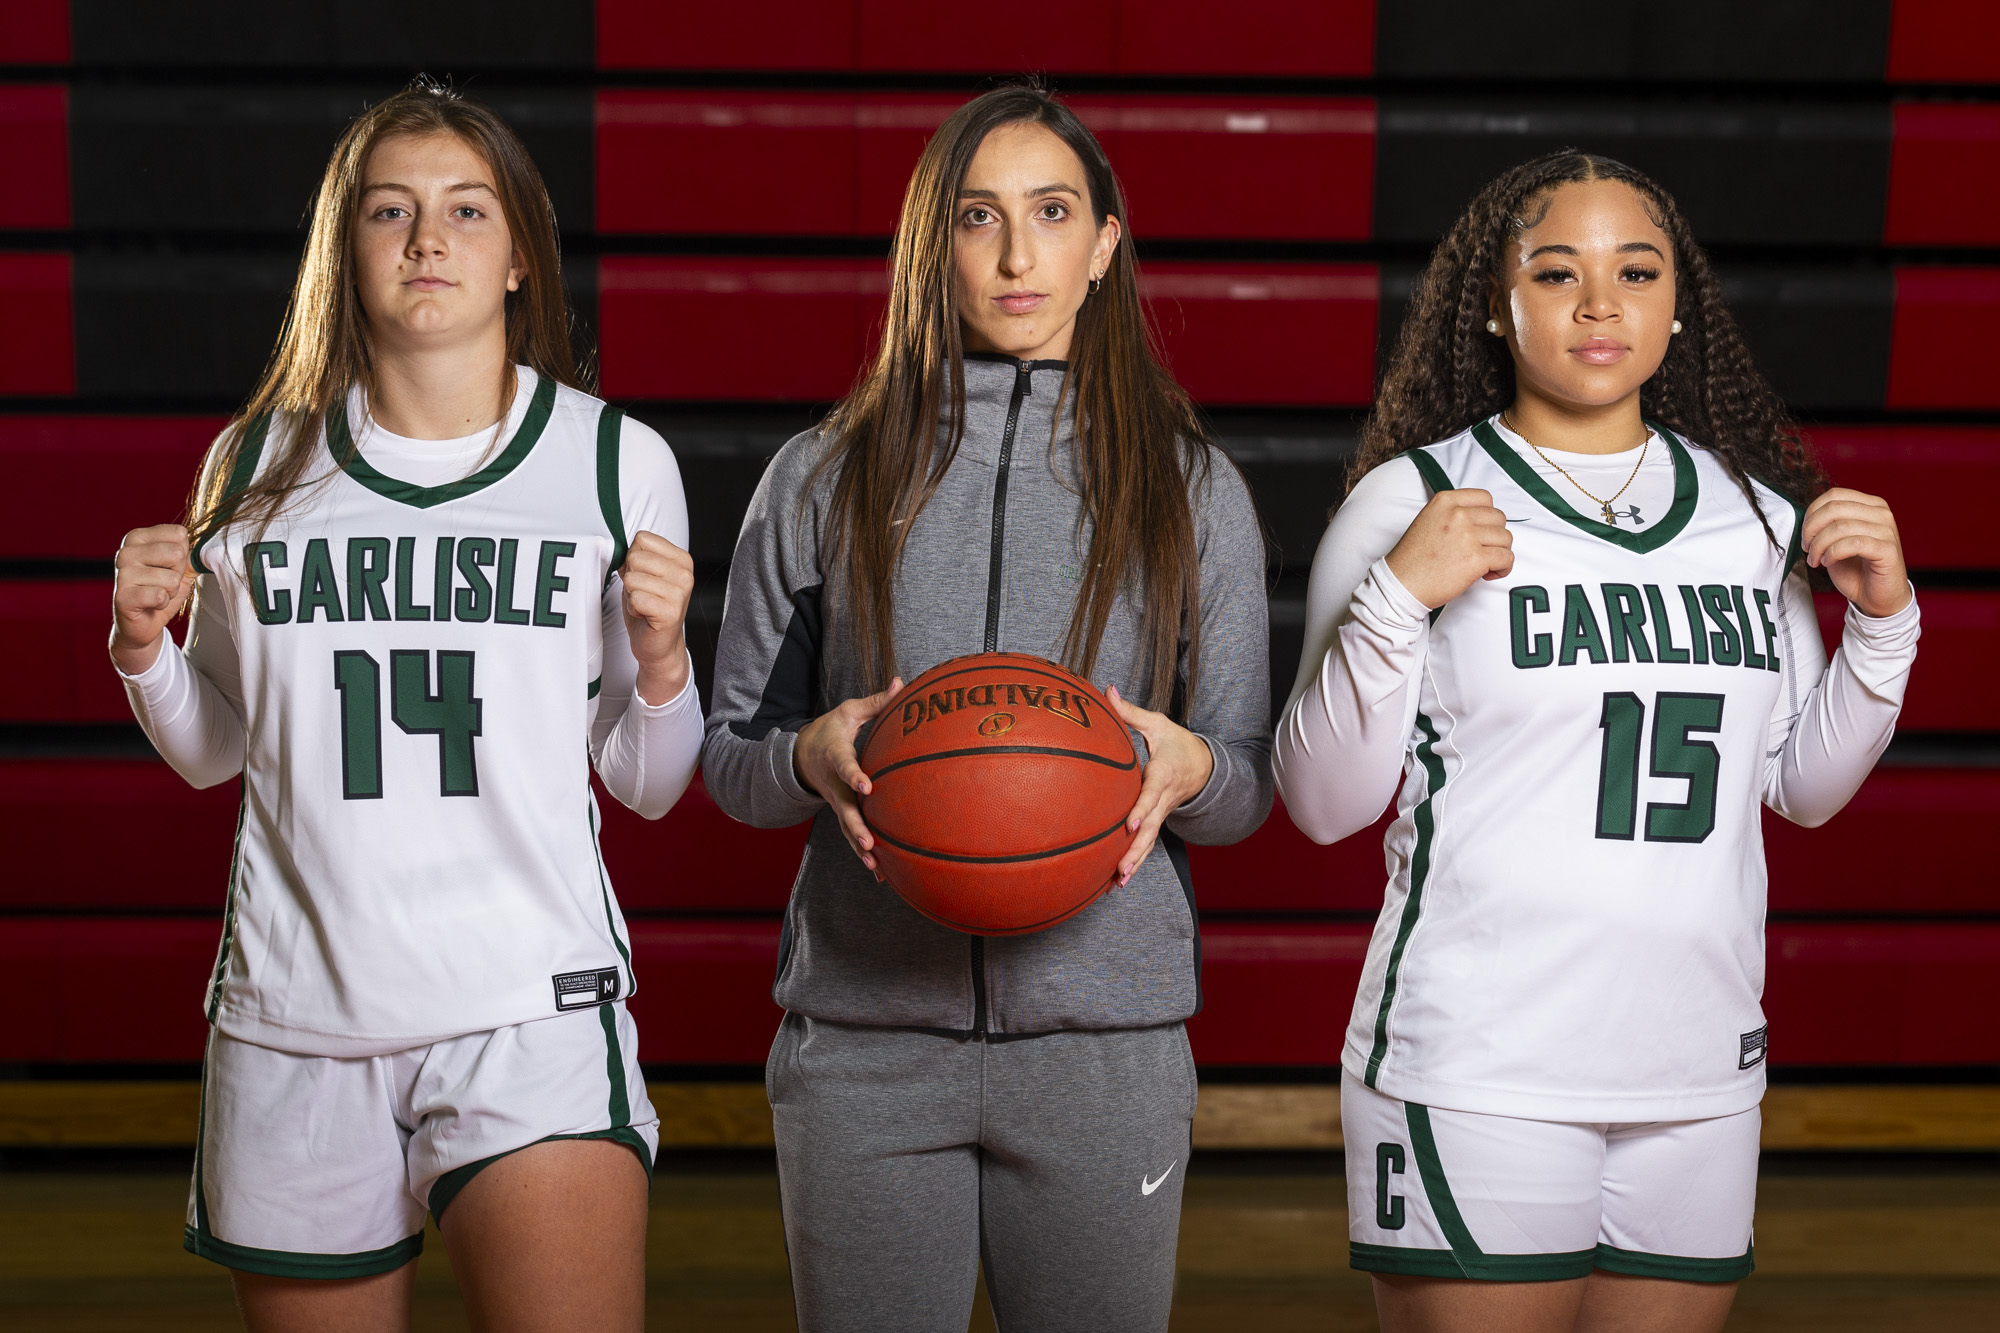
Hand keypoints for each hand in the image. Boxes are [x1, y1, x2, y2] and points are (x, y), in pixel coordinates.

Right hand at [110, 524, 196, 675]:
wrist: (143, 622)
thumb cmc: (160, 591)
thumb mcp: (180, 568)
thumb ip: (192, 554)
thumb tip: (209, 547)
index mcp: (138, 538)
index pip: (178, 534)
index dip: (182, 556)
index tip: (168, 567)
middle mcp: (126, 552)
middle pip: (176, 553)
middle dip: (177, 574)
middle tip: (163, 583)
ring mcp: (122, 573)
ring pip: (171, 577)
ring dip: (170, 591)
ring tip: (156, 594)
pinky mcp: (123, 596)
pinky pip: (160, 595)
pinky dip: (162, 603)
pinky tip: (151, 604)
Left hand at [620, 531, 695, 704]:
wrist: (658, 644)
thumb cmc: (649, 607)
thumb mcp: (643, 574)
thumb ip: (635, 556)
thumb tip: (618, 549)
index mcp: (681, 559)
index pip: (642, 539)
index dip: (633, 558)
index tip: (643, 576)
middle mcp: (685, 574)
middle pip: (636, 557)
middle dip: (631, 577)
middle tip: (644, 592)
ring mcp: (680, 593)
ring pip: (633, 578)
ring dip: (632, 594)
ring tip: (644, 604)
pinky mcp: (671, 612)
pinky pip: (635, 598)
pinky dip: (633, 608)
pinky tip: (644, 614)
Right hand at [792, 678, 903, 874]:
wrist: (800, 755)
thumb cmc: (830, 730)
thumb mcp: (848, 712)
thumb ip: (876, 703)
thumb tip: (903, 683)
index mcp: (835, 756)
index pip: (845, 766)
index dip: (855, 775)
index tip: (867, 785)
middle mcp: (834, 784)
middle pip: (844, 809)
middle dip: (855, 827)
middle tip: (868, 842)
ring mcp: (836, 802)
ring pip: (846, 828)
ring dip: (859, 847)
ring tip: (873, 866)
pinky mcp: (842, 812)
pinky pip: (851, 834)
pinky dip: (862, 853)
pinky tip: (880, 873)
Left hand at [1106, 686, 1215, 886]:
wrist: (1205, 766)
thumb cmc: (1176, 742)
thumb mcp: (1157, 724)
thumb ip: (1129, 712)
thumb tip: (1106, 691)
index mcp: (1164, 774)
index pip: (1152, 793)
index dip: (1142, 809)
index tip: (1130, 824)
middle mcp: (1164, 799)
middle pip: (1151, 827)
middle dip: (1136, 849)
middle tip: (1120, 869)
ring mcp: (1162, 814)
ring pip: (1149, 842)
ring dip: (1135, 863)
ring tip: (1118, 883)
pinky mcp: (1158, 822)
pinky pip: (1147, 844)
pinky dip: (1135, 862)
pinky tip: (1117, 882)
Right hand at [1383, 488, 1513, 608]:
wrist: (1400, 585)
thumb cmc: (1412, 559)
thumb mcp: (1428, 520)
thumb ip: (1453, 514)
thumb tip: (1481, 521)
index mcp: (1445, 501)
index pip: (1485, 498)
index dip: (1487, 516)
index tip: (1481, 529)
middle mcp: (1457, 514)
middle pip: (1498, 518)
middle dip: (1495, 535)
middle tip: (1482, 549)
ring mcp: (1467, 535)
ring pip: (1506, 538)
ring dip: (1500, 552)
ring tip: (1485, 563)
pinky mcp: (1476, 558)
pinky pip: (1507, 558)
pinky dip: (1503, 568)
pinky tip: (1488, 573)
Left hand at [1801, 488, 1910, 618]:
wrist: (1877, 596)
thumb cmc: (1856, 569)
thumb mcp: (1836, 540)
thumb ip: (1826, 524)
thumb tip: (1804, 518)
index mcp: (1870, 506)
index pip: (1834, 495)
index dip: (1812, 513)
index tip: (1805, 534)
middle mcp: (1881, 514)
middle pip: (1834, 508)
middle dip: (1811, 529)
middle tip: (1806, 547)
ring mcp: (1887, 531)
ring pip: (1840, 526)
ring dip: (1819, 545)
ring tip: (1816, 559)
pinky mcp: (1888, 550)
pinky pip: (1852, 544)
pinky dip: (1832, 553)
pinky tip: (1828, 562)